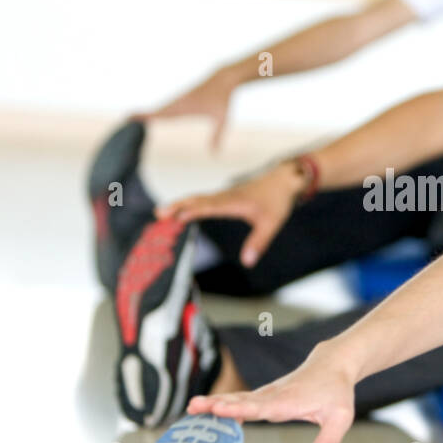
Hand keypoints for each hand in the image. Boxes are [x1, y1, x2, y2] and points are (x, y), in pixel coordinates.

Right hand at [139, 70, 237, 149]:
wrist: (223, 79)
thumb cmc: (223, 99)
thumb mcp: (222, 118)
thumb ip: (217, 136)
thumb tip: (214, 154)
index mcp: (184, 107)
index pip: (161, 113)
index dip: (147, 116)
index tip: (132, 117)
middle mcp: (178, 103)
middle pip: (157, 111)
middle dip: (142, 116)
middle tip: (126, 119)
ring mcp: (180, 100)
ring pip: (161, 108)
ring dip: (148, 113)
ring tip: (133, 118)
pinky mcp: (183, 99)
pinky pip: (167, 106)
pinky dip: (158, 110)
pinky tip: (156, 115)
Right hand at [154, 163, 299, 266]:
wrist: (284, 179)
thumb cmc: (278, 200)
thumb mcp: (272, 224)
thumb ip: (259, 243)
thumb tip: (247, 262)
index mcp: (234, 202)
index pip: (210, 207)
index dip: (194, 211)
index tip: (177, 217)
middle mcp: (225, 196)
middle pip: (197, 200)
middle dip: (178, 206)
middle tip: (158, 214)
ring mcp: (223, 195)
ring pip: (197, 199)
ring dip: (180, 205)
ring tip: (161, 214)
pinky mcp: (224, 196)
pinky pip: (202, 200)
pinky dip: (189, 204)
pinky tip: (180, 212)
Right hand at [186, 346, 355, 442]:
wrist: (333, 364)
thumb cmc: (337, 392)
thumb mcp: (340, 420)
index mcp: (289, 401)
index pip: (261, 407)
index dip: (240, 409)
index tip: (220, 409)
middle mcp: (274, 396)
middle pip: (242, 401)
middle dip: (218, 404)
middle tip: (194, 406)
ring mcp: (267, 393)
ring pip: (239, 398)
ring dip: (215, 402)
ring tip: (192, 407)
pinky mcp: (265, 395)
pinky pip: (242, 399)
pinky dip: (223, 403)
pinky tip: (206, 410)